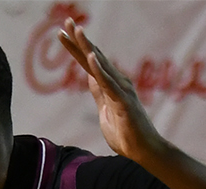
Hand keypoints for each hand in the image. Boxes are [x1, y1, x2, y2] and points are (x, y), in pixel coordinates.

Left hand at [58, 18, 164, 162]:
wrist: (142, 150)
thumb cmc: (125, 133)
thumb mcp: (105, 110)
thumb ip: (99, 93)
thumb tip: (90, 77)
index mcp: (109, 85)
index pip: (88, 63)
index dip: (75, 48)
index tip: (62, 32)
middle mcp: (117, 82)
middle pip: (93, 58)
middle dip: (80, 39)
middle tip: (67, 21)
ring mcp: (121, 90)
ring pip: (101, 66)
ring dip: (88, 48)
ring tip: (78, 31)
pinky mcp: (123, 102)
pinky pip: (109, 85)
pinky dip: (100, 71)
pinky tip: (91, 58)